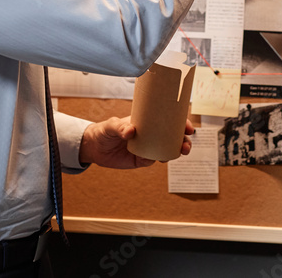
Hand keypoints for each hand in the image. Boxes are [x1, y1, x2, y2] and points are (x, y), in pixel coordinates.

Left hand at [79, 116, 194, 168]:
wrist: (94, 147)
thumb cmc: (104, 130)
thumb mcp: (111, 125)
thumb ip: (120, 127)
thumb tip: (131, 131)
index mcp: (147, 122)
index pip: (168, 120)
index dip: (180, 123)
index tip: (188, 127)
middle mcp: (150, 135)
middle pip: (172, 137)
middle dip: (183, 141)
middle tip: (186, 145)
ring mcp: (147, 147)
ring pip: (166, 150)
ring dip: (176, 151)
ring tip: (180, 152)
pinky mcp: (140, 160)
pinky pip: (153, 160)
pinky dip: (157, 158)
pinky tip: (157, 158)